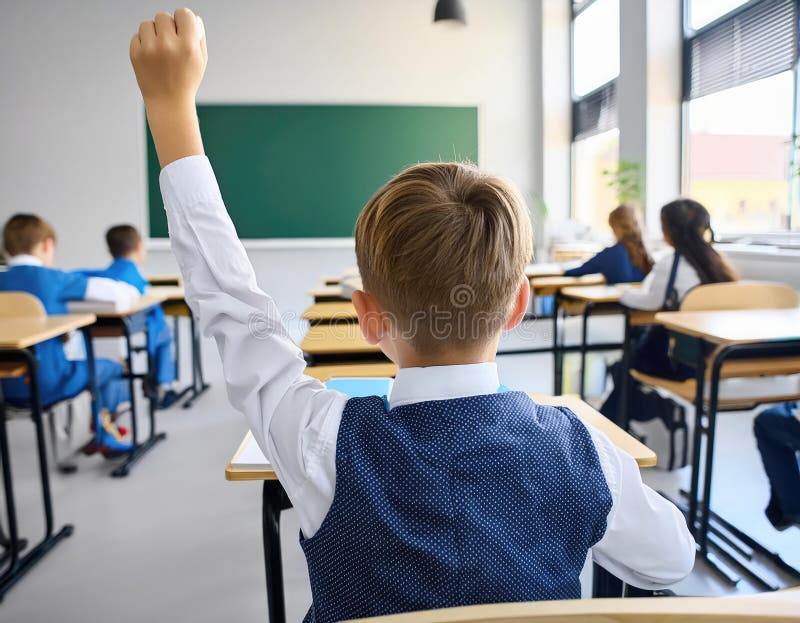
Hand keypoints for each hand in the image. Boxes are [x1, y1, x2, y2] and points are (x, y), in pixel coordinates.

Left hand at [129, 8, 206, 166]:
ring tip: (159, 50)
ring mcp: (150, 50)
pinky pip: (137, 35)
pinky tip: (151, 58)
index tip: (182, 29)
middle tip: (171, 44)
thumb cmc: (186, 81)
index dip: (183, 20)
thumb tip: (192, 17)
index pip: (184, 13)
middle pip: (164, 16)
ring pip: (148, 23)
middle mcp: (168, 45)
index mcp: (188, 46)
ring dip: (153, 33)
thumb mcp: (201, 61)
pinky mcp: (136, 54)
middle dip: (167, 27)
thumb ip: (198, 36)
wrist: (168, 104)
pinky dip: (143, 43)